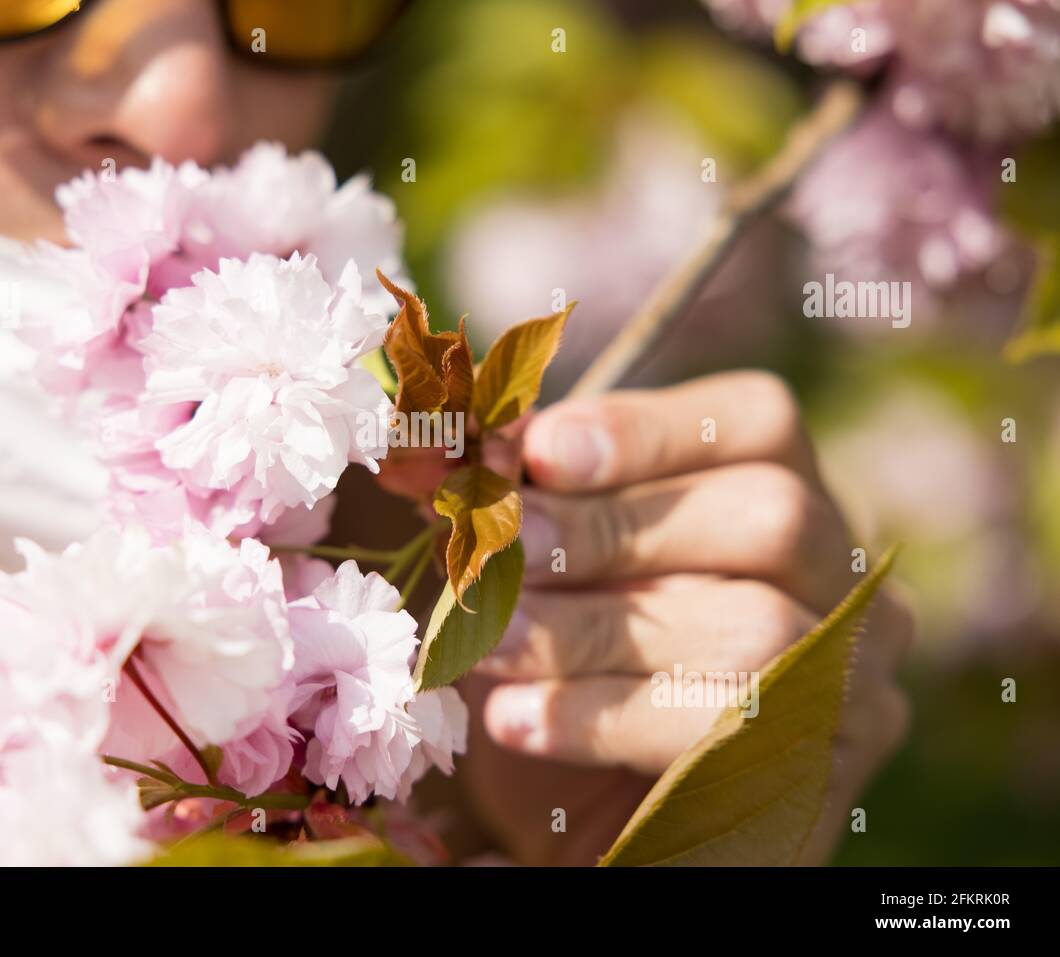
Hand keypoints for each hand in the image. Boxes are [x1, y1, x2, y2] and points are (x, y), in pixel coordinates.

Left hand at [458, 370, 912, 865]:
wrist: (580, 816)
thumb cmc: (568, 663)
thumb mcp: (553, 572)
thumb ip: (540, 505)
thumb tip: (490, 449)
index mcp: (789, 498)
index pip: (758, 423)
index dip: (647, 430)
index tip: (539, 453)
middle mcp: (846, 584)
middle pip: (771, 517)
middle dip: (613, 531)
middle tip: (500, 548)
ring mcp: (853, 688)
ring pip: (758, 629)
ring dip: (596, 630)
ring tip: (489, 638)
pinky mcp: (819, 784)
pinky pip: (727, 739)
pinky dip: (603, 719)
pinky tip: (513, 718)